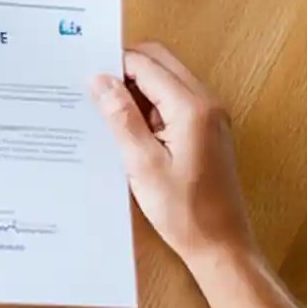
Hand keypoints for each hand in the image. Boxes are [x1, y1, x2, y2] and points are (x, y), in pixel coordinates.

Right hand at [90, 43, 302, 307]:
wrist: (221, 245)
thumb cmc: (184, 211)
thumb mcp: (142, 164)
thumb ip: (121, 117)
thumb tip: (99, 80)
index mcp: (192, 108)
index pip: (147, 64)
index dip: (114, 65)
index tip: (85, 76)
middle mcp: (206, 104)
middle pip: (160, 62)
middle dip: (125, 69)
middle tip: (93, 90)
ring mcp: (209, 116)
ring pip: (166, 79)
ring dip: (136, 87)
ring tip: (106, 111)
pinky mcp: (205, 129)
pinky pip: (172, 100)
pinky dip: (148, 104)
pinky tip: (127, 127)